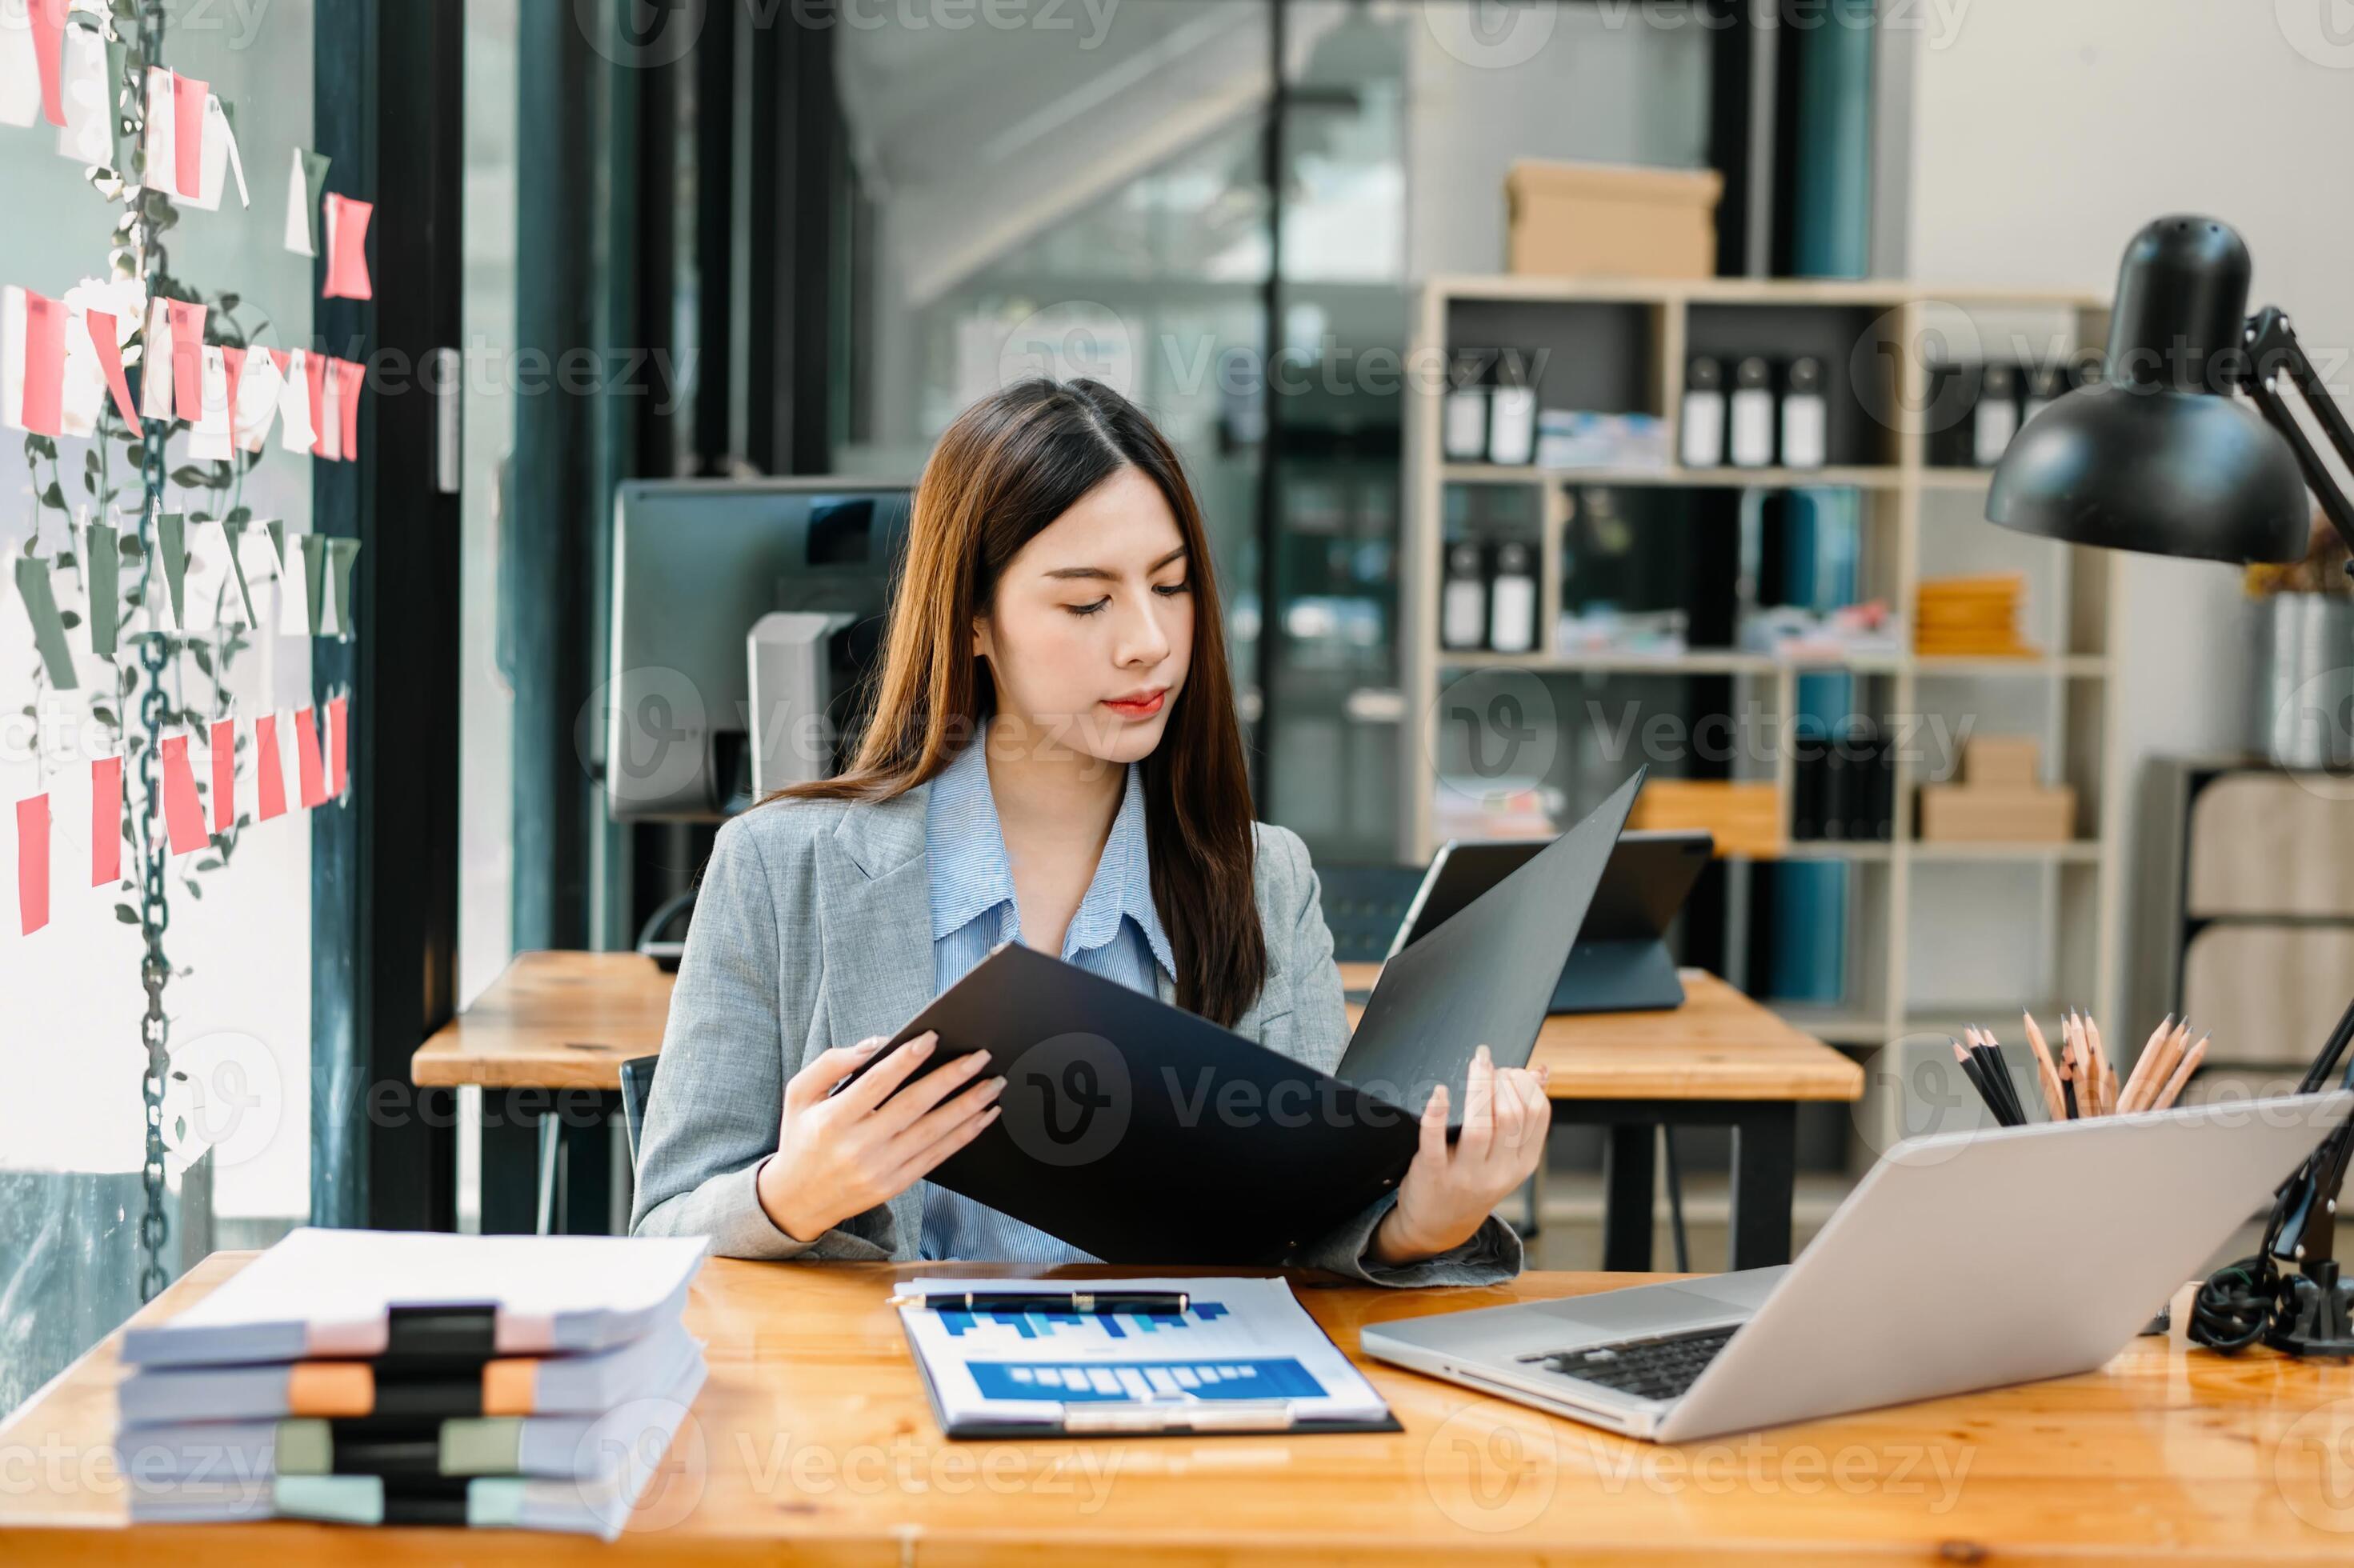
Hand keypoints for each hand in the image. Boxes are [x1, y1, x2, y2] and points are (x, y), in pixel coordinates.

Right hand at [755, 1031, 1005, 1243]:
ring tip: (993, 1084)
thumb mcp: (800, 1095)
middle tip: (980, 1056)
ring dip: (969, 1106)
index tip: (932, 1037)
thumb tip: (876, 1045)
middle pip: (914, 1106)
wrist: (798, 1200)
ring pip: (933, 1132)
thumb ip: (831, 1064)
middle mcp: (859, 1146)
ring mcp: (881, 1169)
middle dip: (952, 1078)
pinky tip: (983, 1117)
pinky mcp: (896, 1184)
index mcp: (833, 1120)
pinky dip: (964, 1135)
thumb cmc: (802, 1139)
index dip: (905, 1059)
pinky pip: (937, 1156)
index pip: (876, 1084)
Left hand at [1372, 1045, 1549, 1265]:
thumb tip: (1540, 1071)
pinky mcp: (1433, 1174)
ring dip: (1479, 1087)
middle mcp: (1499, 1171)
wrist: (1438, 1227)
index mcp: (1523, 1163)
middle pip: (1511, 1116)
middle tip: (1487, 1064)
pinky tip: (1440, 1092)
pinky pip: (1434, 1142)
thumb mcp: (1507, 1157)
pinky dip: (1437, 1114)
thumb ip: (1523, 1117)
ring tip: (1477, 1062)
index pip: (1537, 1114)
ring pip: (1480, 1126)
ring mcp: (1466, 1175)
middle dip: (1503, 1081)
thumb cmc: (1474, 1181)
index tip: (1509, 1069)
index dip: (1525, 1083)